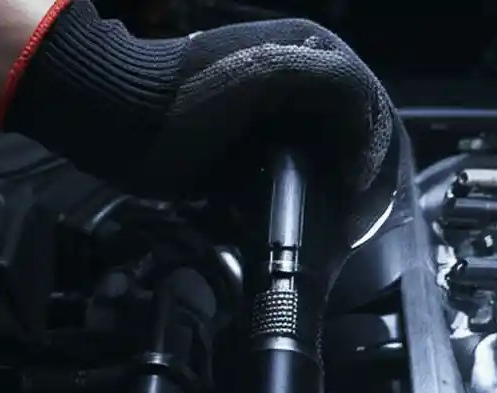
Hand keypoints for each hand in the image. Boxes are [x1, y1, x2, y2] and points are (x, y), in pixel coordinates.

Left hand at [0, 1, 392, 197]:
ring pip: (339, 168)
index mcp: (316, 55)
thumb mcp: (272, 69)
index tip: (358, 198)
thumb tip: (371, 136)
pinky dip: (313, 208)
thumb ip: (338, 82)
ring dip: (344, 201)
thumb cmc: (188, 95)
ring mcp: (285, 123)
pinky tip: (309, 228)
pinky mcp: (263, 157)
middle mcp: (307, 87)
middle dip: (365, 184)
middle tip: (354, 226)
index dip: (377, 156)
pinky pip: (306, 185)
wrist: (119, 122)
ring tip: (337, 233)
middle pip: (363, 142)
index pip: (376, 110)